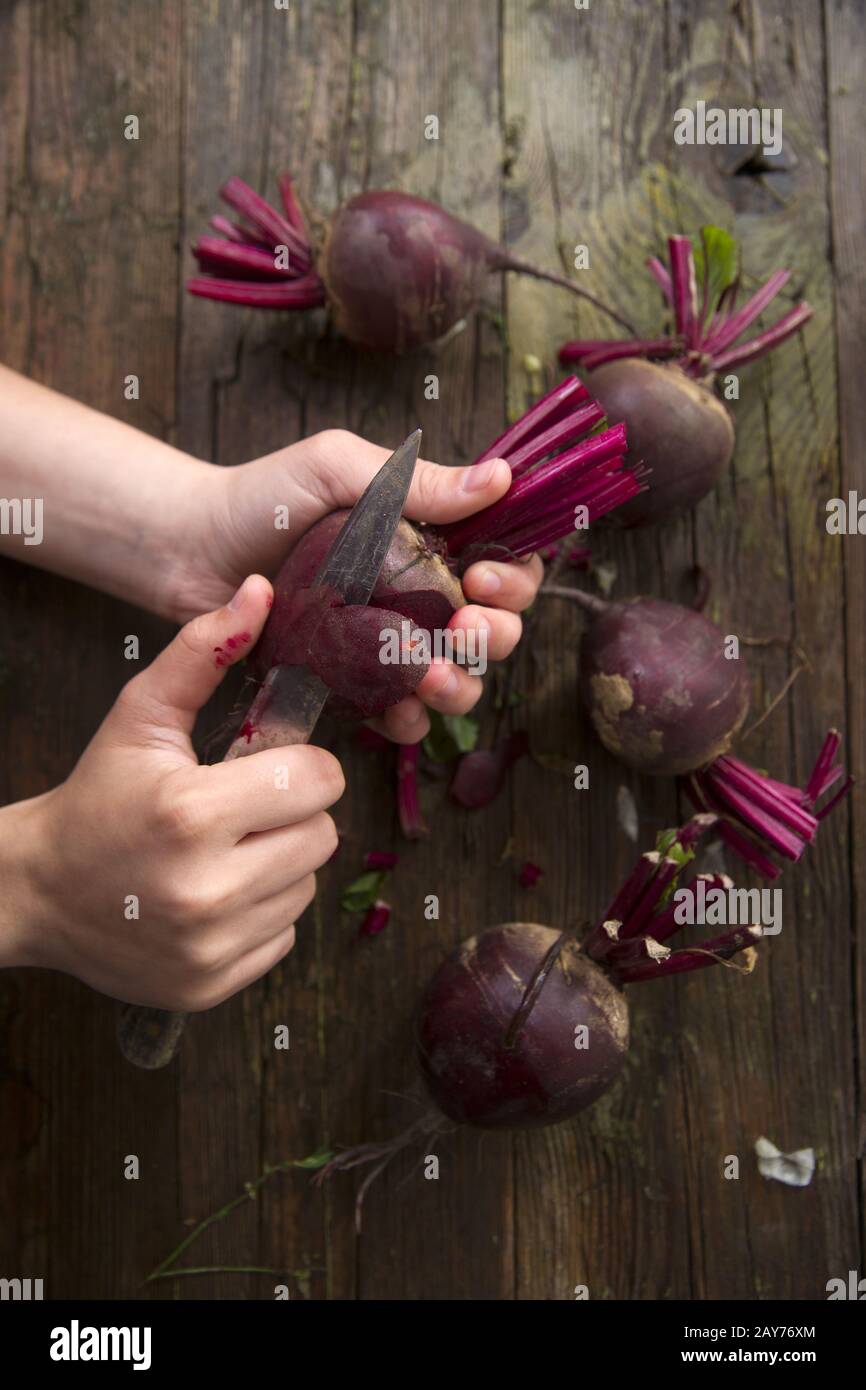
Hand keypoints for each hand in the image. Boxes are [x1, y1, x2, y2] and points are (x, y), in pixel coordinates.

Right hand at [1, 577, 342, 1008]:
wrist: (38, 891)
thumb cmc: (97, 795)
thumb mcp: (140, 716)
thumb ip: (202, 651)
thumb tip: (262, 589)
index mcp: (191, 813)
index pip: (316, 781)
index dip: (298, 765)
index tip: (265, 765)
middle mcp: (205, 888)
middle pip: (324, 836)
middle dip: (293, 813)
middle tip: (246, 809)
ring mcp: (208, 946)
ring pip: (308, 886)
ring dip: (281, 862)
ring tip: (227, 850)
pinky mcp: (210, 985)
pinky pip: (283, 935)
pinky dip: (262, 911)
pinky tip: (217, 893)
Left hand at [173, 429, 543, 741]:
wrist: (187, 549)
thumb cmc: (262, 498)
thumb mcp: (338, 469)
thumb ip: (415, 481)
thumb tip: (499, 478)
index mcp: (430, 539)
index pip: (505, 563)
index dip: (514, 579)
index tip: (482, 579)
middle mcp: (420, 595)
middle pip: (495, 628)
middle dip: (495, 636)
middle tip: (465, 629)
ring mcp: (388, 644)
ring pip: (458, 678)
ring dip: (460, 684)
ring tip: (430, 676)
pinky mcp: (352, 684)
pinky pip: (399, 714)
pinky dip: (410, 720)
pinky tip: (399, 712)